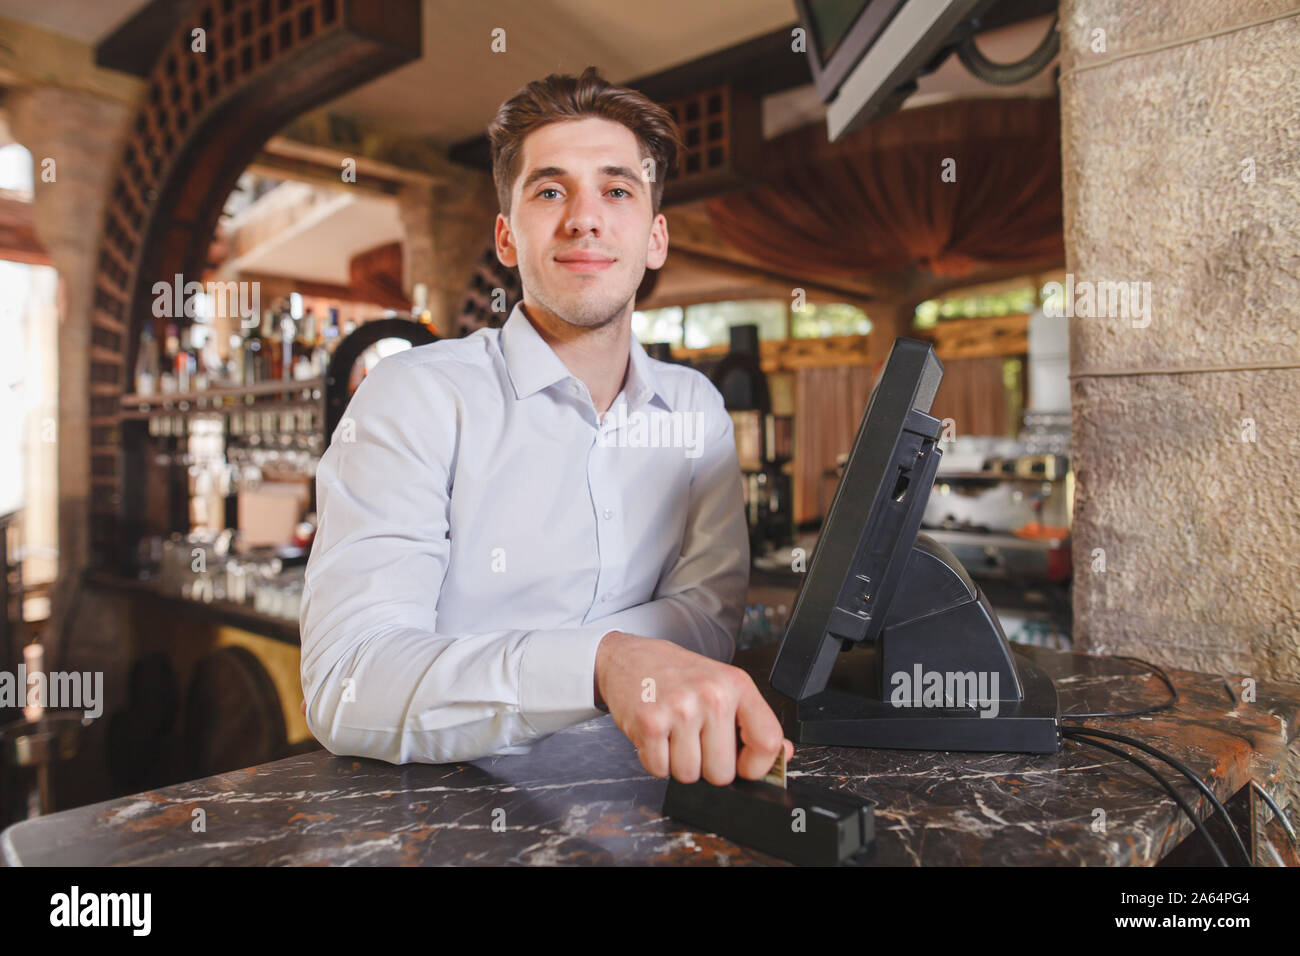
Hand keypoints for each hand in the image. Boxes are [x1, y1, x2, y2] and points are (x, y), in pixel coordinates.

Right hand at [594, 631, 793, 784]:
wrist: (630, 657)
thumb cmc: (678, 674)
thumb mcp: (724, 685)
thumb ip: (754, 721)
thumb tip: (783, 753)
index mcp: (736, 685)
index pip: (767, 741)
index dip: (757, 766)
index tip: (745, 764)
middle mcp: (711, 695)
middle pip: (723, 773)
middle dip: (708, 766)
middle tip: (696, 740)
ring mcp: (679, 709)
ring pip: (689, 775)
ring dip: (679, 764)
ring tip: (674, 735)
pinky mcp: (649, 723)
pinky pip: (660, 769)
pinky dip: (656, 761)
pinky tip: (657, 736)